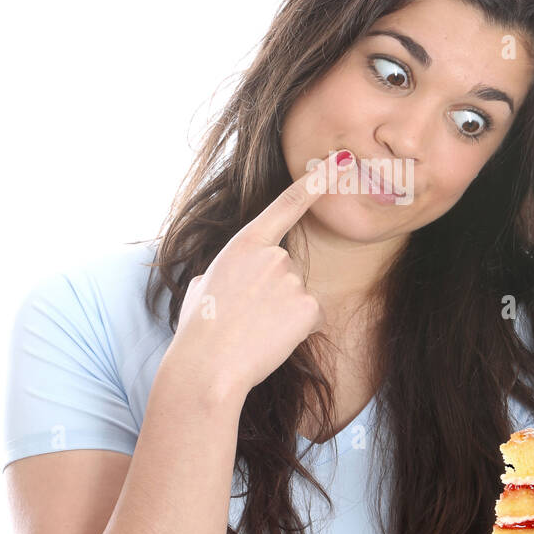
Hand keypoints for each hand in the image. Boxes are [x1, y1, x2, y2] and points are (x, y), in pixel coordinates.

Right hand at [160, 149, 350, 401]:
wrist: (207, 367)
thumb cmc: (198, 331)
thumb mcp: (201, 288)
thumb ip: (220, 274)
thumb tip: (216, 282)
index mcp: (243, 244)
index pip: (285, 206)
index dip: (313, 184)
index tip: (334, 166)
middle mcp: (273, 255)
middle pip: (288, 270)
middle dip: (273, 294)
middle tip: (246, 318)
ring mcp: (293, 279)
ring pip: (298, 298)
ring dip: (283, 315)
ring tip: (253, 332)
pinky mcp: (309, 307)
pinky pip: (311, 319)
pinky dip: (297, 332)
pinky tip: (272, 341)